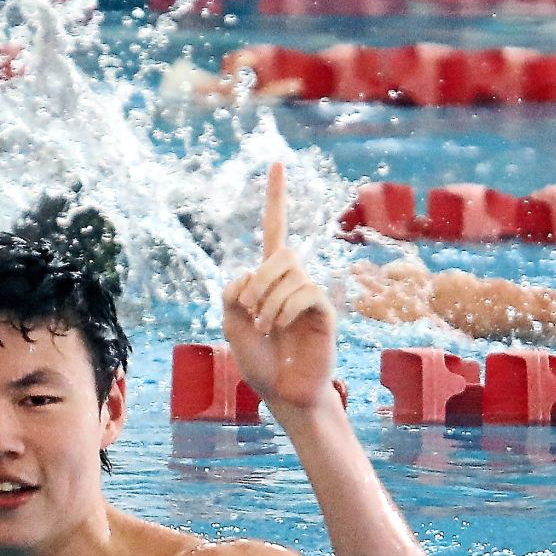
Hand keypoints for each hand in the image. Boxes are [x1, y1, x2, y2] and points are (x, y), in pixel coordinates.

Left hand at [222, 163, 336, 411]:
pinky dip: (284, 310)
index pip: (275, 229)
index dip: (275, 198)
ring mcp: (311, 295)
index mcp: (268, 280)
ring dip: (268, 301)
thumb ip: (230, 294)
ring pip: (290, 274)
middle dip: (259, 279)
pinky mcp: (325, 312)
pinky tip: (280, 328)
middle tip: (250, 311)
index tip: (276, 163)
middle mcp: (293, 281)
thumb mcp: (230, 324)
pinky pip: (305, 293)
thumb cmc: (258, 361)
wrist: (282, 392)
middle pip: (281, 252)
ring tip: (266, 329)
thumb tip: (250, 273)